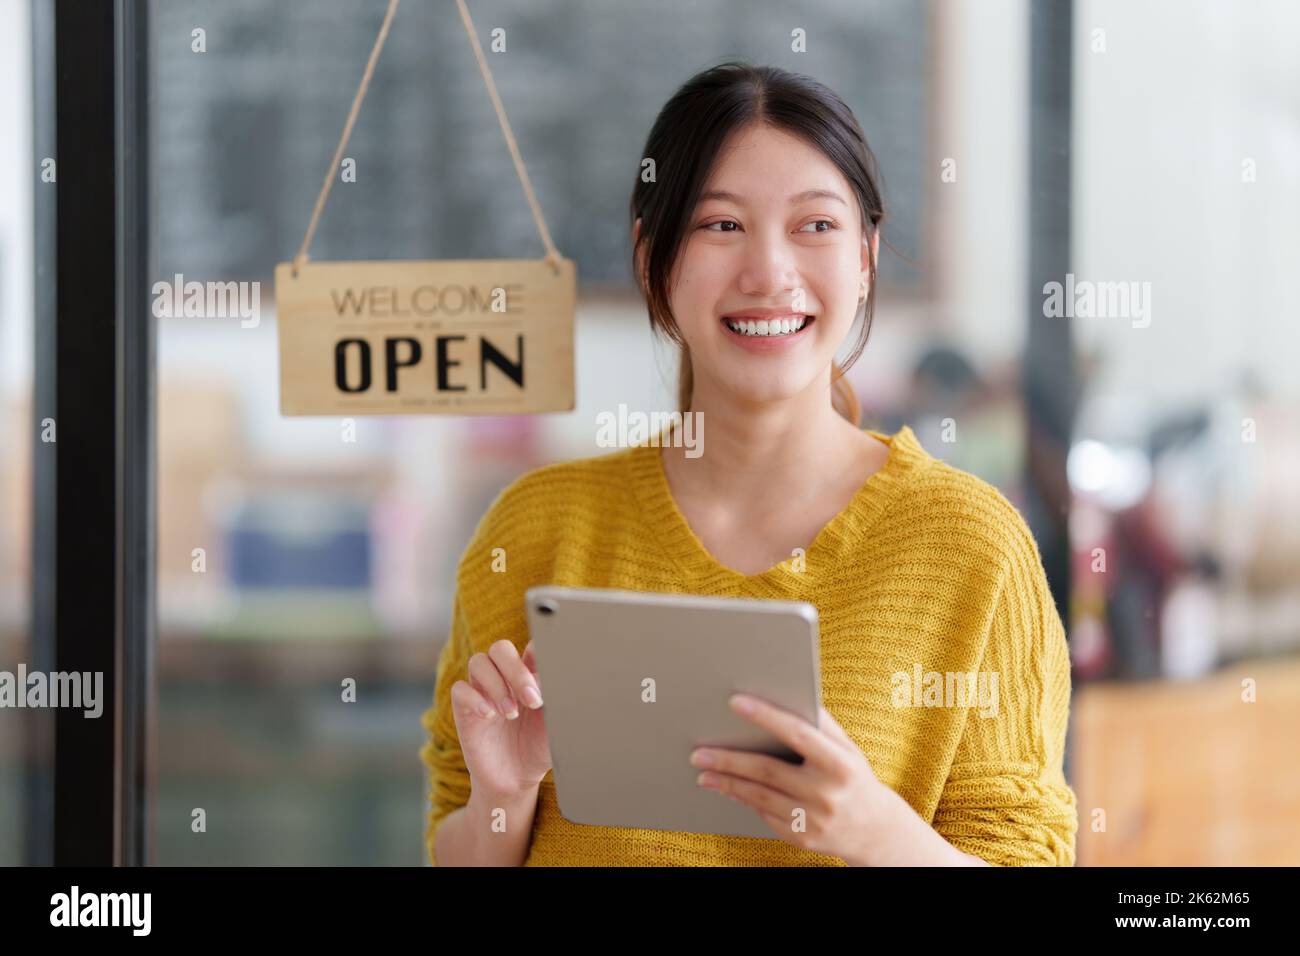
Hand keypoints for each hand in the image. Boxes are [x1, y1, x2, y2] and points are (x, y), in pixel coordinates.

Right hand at [450, 639, 551, 799]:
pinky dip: (475, 699)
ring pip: (479, 662)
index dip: (537, 649)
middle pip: (500, 648)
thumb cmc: (540, 749)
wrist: (517, 781)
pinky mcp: (464, 710)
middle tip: (532, 700)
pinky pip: (460, 689)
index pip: (529, 646)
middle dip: (516, 670)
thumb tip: (567, 680)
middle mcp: (504, 678)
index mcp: (529, 675)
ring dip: (497, 684)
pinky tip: (490, 716)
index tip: (549, 668)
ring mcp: (482, 692)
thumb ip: (560, 700)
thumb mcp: (556, 726)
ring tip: (512, 714)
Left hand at [689, 694, 895, 864]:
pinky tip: (725, 788)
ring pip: (758, 796)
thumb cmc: (854, 778)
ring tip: (703, 771)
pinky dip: (742, 799)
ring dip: (726, 783)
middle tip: (699, 752)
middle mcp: (826, 794)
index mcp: (840, 764)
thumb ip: (820, 724)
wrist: (875, 831)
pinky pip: (764, 814)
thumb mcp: (848, 749)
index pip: (797, 734)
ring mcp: (813, 820)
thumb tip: (786, 695)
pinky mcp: (801, 838)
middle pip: (767, 771)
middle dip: (729, 760)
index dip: (765, 716)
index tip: (735, 701)